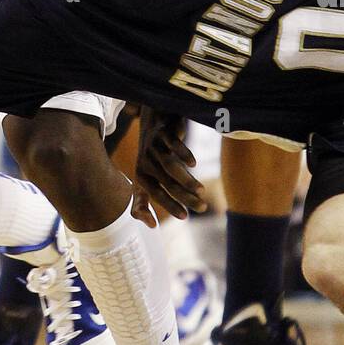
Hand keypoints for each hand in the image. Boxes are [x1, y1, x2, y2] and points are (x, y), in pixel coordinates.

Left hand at [130, 105, 206, 227]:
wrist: (153, 118)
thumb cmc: (152, 155)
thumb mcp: (143, 177)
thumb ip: (142, 201)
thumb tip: (150, 226)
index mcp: (141, 175)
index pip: (154, 195)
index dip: (169, 206)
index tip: (184, 217)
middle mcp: (145, 161)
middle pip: (166, 184)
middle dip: (184, 198)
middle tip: (202, 207)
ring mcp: (153, 146)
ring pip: (170, 167)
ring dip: (186, 180)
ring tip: (201, 191)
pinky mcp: (163, 132)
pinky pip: (173, 144)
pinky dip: (183, 154)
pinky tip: (194, 164)